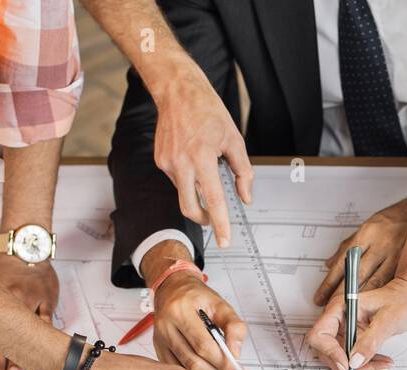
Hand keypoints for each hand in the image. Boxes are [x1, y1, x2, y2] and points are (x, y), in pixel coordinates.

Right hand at [142, 241, 245, 369]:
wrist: (173, 288)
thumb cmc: (196, 296)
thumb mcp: (221, 304)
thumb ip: (234, 326)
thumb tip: (235, 352)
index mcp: (180, 310)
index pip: (203, 345)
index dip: (222, 362)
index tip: (236, 369)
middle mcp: (166, 325)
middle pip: (193, 360)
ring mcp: (159, 338)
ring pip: (184, 368)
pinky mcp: (158, 348)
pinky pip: (176, 368)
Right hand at [151, 65, 252, 246]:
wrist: (177, 91)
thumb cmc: (207, 110)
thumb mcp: (234, 139)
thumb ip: (243, 172)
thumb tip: (245, 197)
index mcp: (202, 157)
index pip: (213, 200)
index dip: (221, 223)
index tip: (225, 240)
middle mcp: (181, 163)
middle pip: (190, 208)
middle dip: (203, 219)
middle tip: (215, 221)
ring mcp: (167, 163)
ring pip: (183, 193)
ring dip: (197, 192)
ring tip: (205, 168)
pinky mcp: (160, 161)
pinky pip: (177, 180)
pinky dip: (188, 178)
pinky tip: (193, 159)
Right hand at [305, 275, 406, 369]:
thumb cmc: (401, 298)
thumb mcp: (387, 320)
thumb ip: (370, 341)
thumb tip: (355, 360)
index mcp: (341, 308)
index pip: (320, 334)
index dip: (330, 352)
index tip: (347, 364)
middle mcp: (340, 319)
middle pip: (327, 350)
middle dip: (344, 364)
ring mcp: (347, 329)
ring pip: (341, 357)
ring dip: (357, 367)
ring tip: (379, 367)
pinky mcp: (355, 338)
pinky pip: (354, 356)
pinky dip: (366, 364)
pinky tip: (380, 364)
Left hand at [312, 193, 406, 306]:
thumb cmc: (390, 221)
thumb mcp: (364, 228)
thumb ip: (346, 247)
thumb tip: (330, 264)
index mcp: (366, 234)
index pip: (342, 263)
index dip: (329, 283)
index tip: (320, 297)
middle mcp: (380, 245)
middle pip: (357, 275)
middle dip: (342, 295)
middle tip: (330, 308)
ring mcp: (395, 255)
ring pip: (375, 283)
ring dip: (360, 299)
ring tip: (348, 311)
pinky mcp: (406, 264)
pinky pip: (390, 283)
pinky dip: (378, 296)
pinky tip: (371, 306)